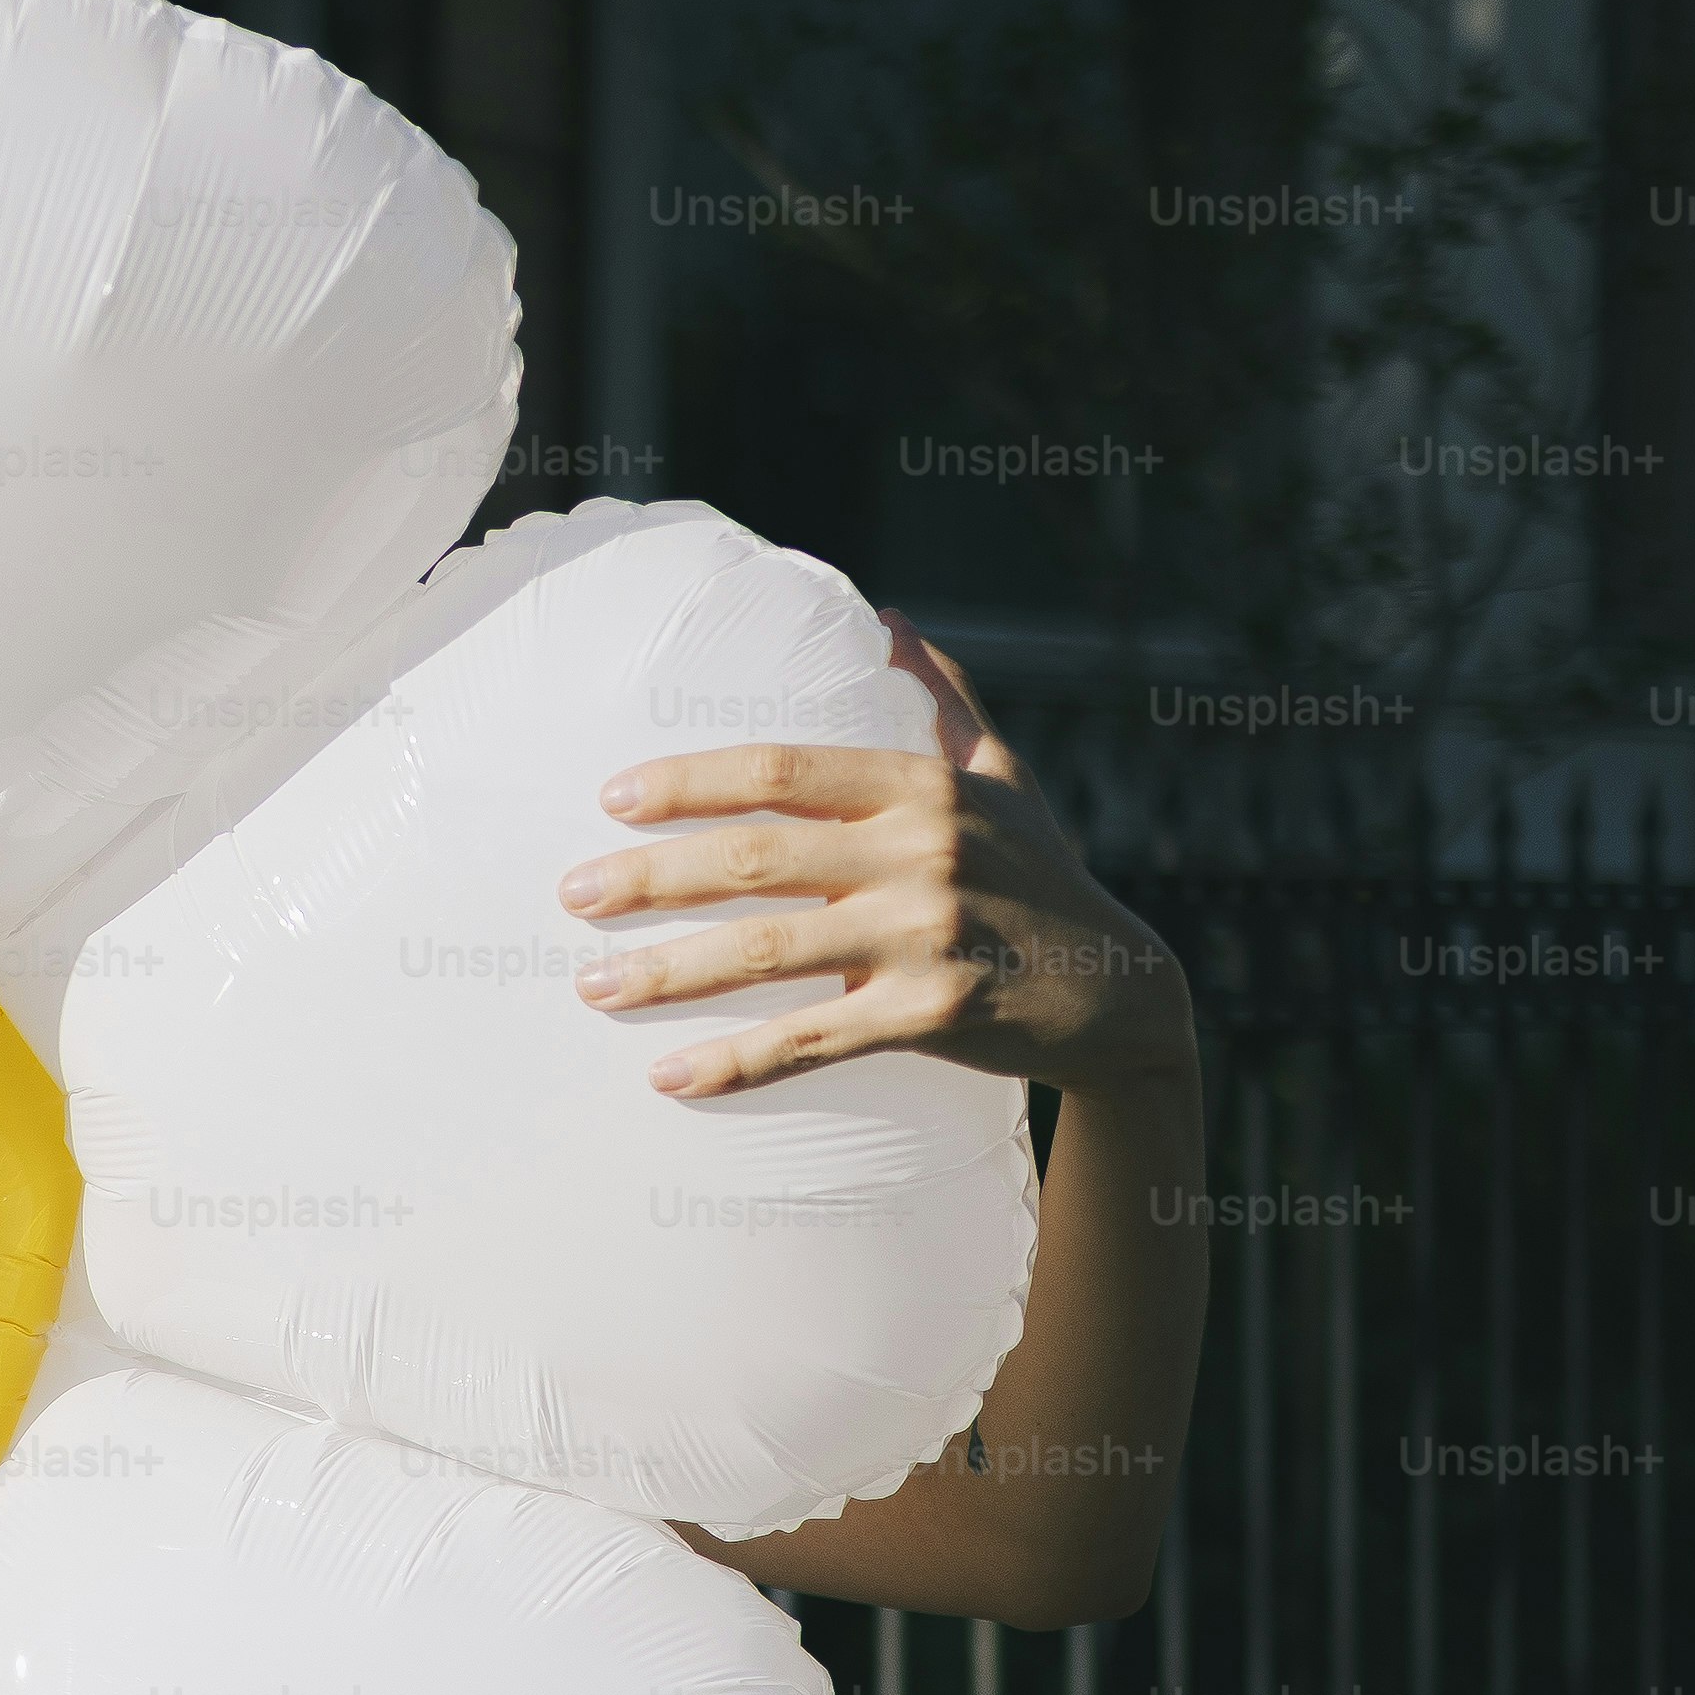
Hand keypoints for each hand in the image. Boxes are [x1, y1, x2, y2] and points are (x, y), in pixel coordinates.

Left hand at [553, 611, 1194, 1102]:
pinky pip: (813, 1039)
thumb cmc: (1041, 876)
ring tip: (594, 986)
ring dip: (670, 971)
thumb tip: (887, 617)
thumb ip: (943, 699)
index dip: (691, 782)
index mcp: (922, 790)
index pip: (782, 772)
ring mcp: (928, 937)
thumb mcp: (1003, 779)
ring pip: (771, 951)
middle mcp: (923, 854)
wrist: (1121, 992)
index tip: (614, 799)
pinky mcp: (933, 1015)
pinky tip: (668, 1077)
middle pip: (756, 857)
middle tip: (572, 894)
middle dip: (651, 877)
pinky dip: (736, 1062)